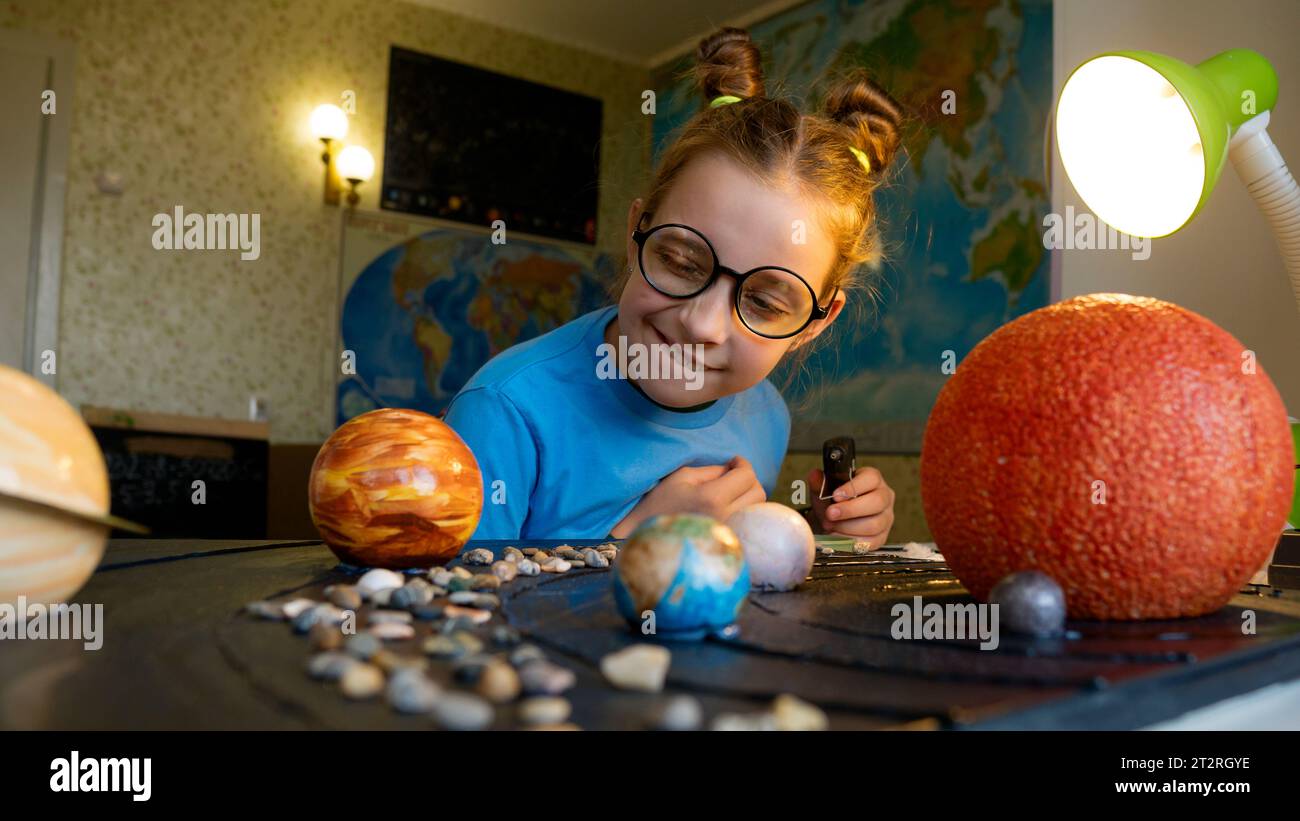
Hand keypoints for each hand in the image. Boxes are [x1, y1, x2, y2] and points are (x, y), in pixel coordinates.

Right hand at [611, 455, 766, 537]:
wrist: (646, 537)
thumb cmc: (659, 504)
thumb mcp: (682, 477)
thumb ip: (712, 470)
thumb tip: (734, 469)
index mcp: (713, 498)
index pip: (746, 476)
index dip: (742, 463)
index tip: (733, 461)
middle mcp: (725, 518)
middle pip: (758, 493)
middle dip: (748, 479)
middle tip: (732, 475)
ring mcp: (728, 534)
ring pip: (757, 510)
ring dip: (748, 496)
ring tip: (729, 492)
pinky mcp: (727, 544)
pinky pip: (748, 524)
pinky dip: (744, 512)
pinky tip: (729, 508)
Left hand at [804, 466, 894, 547]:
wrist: (832, 522)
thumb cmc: (833, 502)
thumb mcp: (824, 490)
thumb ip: (820, 483)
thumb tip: (814, 475)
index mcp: (873, 479)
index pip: (871, 479)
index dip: (853, 487)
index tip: (835, 496)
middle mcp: (884, 497)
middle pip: (876, 502)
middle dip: (850, 510)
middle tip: (830, 514)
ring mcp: (885, 518)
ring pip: (873, 524)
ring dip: (847, 527)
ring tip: (830, 526)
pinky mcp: (881, 537)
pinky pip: (870, 542)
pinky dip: (850, 541)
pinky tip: (837, 536)